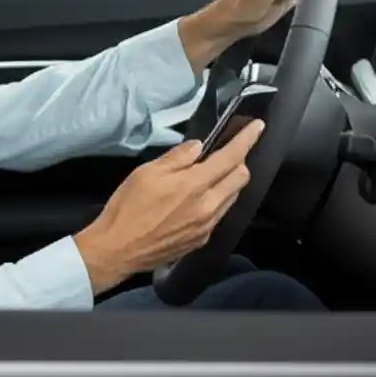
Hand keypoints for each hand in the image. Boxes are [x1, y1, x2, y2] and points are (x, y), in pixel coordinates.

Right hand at [73, 120, 264, 293]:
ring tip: (209, 176)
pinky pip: (219, 215)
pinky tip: (197, 201)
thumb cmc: (127, 208)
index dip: (247, 139)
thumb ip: (177, 158)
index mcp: (194, 185)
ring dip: (228, 182)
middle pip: (241, 178)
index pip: (230, 157)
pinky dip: (216, 201)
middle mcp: (208, 207)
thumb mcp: (146, 173)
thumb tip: (199, 147)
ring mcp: (207, 226)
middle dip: (239, 161)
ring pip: (232, 197)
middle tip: (226, 153)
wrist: (118, 250)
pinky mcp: (201, 240)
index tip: (258, 126)